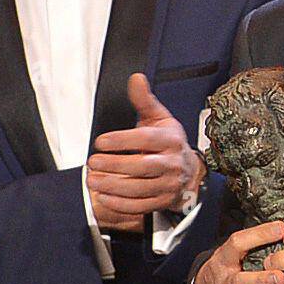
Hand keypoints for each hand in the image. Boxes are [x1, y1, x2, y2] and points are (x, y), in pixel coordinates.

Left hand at [86, 73, 206, 230]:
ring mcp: (169, 184)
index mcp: (171, 140)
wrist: (191, 173)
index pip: (147, 139)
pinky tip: (104, 197)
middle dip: (115, 165)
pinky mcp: (163, 201)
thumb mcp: (160, 119)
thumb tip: (136, 77)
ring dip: (113, 186)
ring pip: (140, 188)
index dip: (122, 140)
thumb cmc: (168, 143)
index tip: (100, 142)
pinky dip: (122, 204)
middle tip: (92, 162)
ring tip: (92, 181)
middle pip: (143, 166)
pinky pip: (142, 206)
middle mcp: (172, 163)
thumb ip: (145, 100)